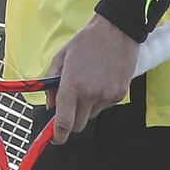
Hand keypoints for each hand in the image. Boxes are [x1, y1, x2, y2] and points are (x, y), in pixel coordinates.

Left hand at [46, 15, 139, 143]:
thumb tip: (50, 106)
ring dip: (86, 108)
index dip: (58, 135)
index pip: (64, 123)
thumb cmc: (85, 42)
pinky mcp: (120, 95)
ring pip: (91, 116)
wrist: (117, 31)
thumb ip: (51, 84)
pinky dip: (100, 100)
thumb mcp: (61, 58)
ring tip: (88, 85)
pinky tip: (101, 81)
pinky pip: (105, 107)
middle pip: (78, 126)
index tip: (56, 138)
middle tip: (70, 107)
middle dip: (71, 121)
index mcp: (72, 85)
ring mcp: (107, 96)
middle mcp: (90, 95)